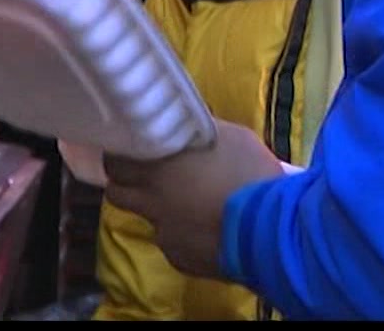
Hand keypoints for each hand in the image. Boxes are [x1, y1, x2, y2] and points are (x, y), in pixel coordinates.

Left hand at [104, 119, 286, 279]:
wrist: (269, 230)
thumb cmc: (250, 174)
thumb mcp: (231, 137)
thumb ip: (199, 132)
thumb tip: (186, 125)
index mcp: (158, 166)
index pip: (115, 161)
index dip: (122, 155)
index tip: (132, 151)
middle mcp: (151, 202)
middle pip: (117, 192)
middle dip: (127, 184)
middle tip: (149, 177)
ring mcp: (164, 234)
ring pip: (149, 220)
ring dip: (161, 212)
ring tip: (188, 206)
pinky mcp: (179, 259)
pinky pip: (175, 244)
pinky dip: (187, 236)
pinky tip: (210, 230)